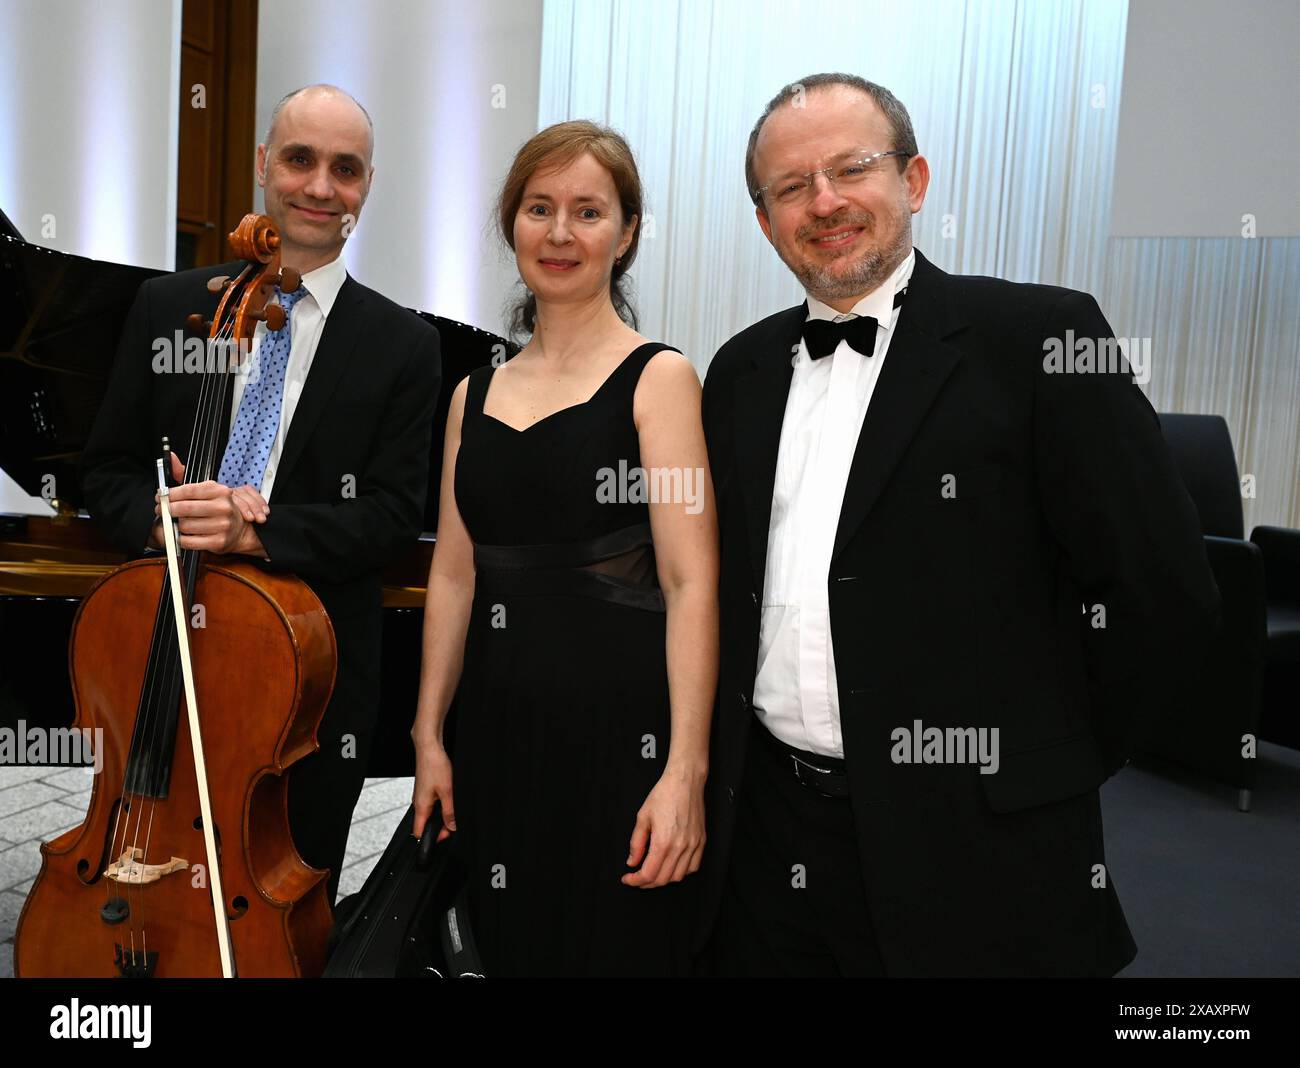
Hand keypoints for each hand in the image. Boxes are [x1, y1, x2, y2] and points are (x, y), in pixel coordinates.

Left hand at [152, 452, 269, 554]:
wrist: (238, 529)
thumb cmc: (217, 508)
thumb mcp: (205, 489)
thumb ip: (184, 475)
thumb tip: (170, 457)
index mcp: (220, 491)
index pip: (188, 490)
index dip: (169, 494)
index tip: (160, 497)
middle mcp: (223, 507)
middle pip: (184, 508)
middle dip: (168, 510)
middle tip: (163, 510)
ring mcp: (222, 525)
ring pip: (185, 525)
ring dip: (175, 525)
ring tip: (176, 522)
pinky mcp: (218, 541)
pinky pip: (189, 541)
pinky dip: (180, 538)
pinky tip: (182, 534)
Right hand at [412, 736, 455, 842]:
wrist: (429, 748)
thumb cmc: (435, 766)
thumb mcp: (447, 792)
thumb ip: (449, 811)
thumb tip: (451, 827)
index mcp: (421, 807)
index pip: (419, 832)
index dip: (431, 838)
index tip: (445, 836)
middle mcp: (418, 803)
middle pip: (425, 824)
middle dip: (440, 827)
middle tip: (454, 824)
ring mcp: (421, 796)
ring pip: (430, 814)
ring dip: (441, 816)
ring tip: (453, 812)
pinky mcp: (425, 789)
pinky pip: (431, 804)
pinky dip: (440, 806)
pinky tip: (448, 801)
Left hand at [622, 769, 704, 887]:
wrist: (685, 781)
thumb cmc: (664, 794)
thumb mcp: (642, 817)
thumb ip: (637, 843)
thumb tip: (632, 862)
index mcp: (663, 841)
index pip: (648, 873)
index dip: (635, 881)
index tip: (628, 879)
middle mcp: (680, 847)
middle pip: (662, 879)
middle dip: (646, 883)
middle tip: (637, 878)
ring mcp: (693, 845)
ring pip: (678, 877)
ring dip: (664, 879)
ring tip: (653, 873)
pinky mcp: (701, 841)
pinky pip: (693, 867)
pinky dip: (681, 872)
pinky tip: (671, 866)